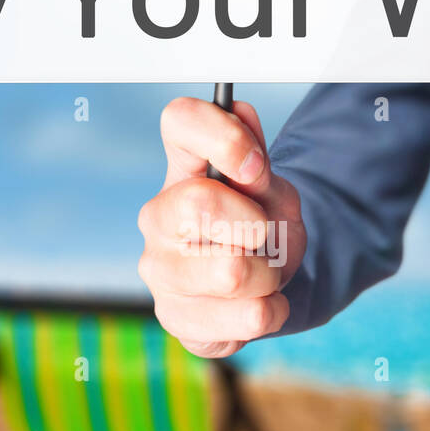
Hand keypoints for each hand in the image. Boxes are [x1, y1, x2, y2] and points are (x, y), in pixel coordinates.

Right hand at [137, 97, 305, 357]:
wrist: (264, 285)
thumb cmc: (259, 228)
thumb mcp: (271, 189)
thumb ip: (257, 158)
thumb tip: (240, 112)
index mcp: (180, 170)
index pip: (180, 121)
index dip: (224, 138)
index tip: (256, 168)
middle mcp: (157, 217)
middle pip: (200, 202)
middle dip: (255, 224)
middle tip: (263, 236)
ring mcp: (158, 270)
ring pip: (231, 271)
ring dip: (269, 274)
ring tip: (263, 274)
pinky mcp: (175, 318)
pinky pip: (246, 317)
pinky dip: (272, 311)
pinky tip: (259, 303)